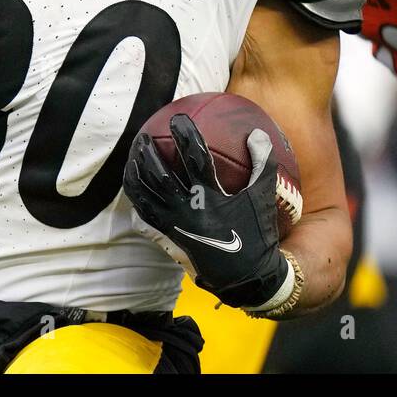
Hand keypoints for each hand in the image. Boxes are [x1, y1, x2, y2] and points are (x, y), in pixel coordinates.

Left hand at [124, 114, 290, 310]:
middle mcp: (189, 210)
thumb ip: (262, 163)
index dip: (186, 135)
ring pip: (146, 195)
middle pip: (160, 175)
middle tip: (144, 136)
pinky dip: (137, 197)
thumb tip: (258, 133)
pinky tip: (133, 184)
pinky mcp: (168, 237)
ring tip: (133, 155)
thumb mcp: (264, 197)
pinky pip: (144, 214)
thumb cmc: (257, 234)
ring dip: (137, 172)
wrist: (246, 278)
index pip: (195, 158)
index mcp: (211, 198)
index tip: (178, 119)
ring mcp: (175, 225)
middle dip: (149, 153)